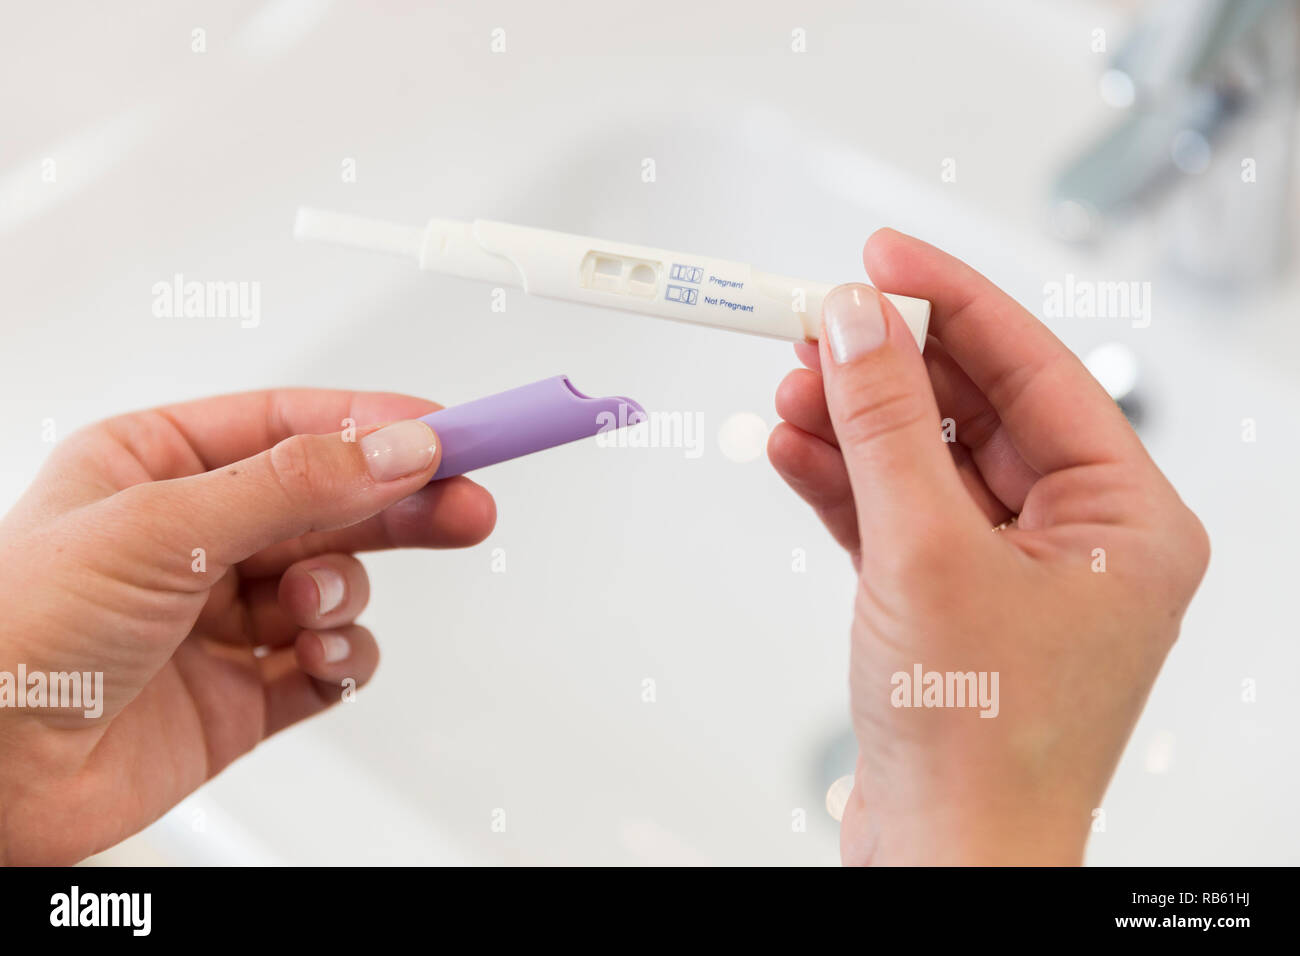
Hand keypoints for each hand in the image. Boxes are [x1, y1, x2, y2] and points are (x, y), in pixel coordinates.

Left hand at [0, 389, 494, 863]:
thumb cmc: (15, 635)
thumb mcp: (160, 527)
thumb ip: (294, 485)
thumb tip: (394, 448)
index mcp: (158, 466)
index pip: (295, 425)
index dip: (378, 425)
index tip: (452, 431)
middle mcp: (197, 536)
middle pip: (334, 501)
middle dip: (401, 504)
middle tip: (467, 505)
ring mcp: (223, 615)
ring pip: (337, 580)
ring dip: (341, 592)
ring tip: (306, 610)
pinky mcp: (245, 690)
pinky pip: (331, 659)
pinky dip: (340, 657)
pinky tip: (314, 658)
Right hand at [768, 230, 1208, 864]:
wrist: (943, 862)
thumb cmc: (980, 745)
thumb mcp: (925, 554)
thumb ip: (885, 426)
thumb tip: (857, 320)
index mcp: (1124, 521)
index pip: (1035, 371)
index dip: (953, 301)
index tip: (883, 254)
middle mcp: (1077, 539)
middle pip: (972, 410)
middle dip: (887, 369)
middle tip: (815, 324)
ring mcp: (1009, 570)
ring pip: (925, 460)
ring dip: (854, 424)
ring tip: (789, 390)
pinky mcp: (949, 600)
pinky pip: (896, 514)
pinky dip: (843, 483)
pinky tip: (793, 451)